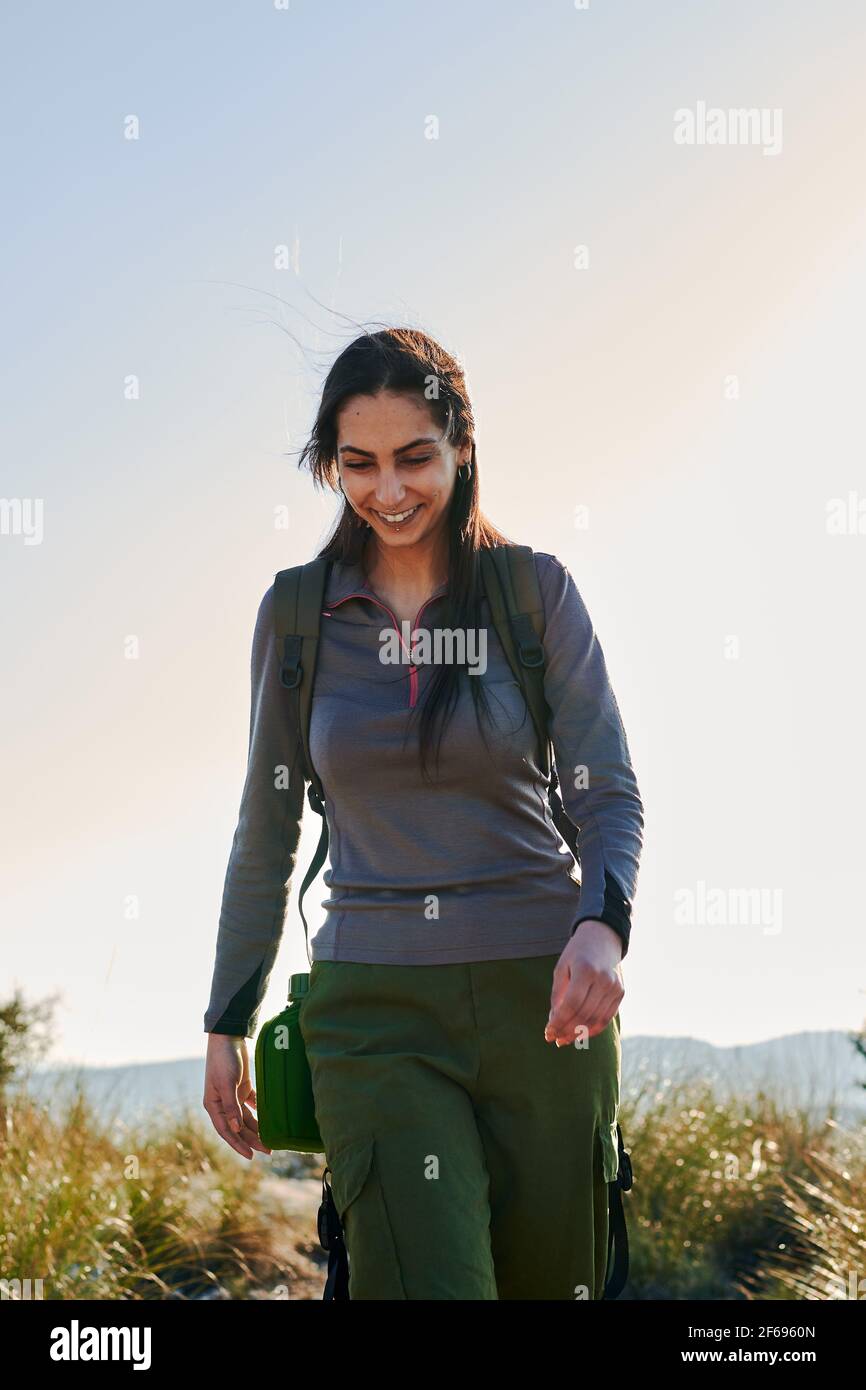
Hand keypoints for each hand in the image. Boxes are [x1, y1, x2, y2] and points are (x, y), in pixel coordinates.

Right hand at [203, 1033, 270, 1157]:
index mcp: (213, 1106)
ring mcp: (233, 1096)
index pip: (226, 1131)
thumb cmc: (224, 1060)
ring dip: (257, 1128)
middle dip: (251, 1139)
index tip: (251, 1156)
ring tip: (271, 1139)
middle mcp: (222, 1104)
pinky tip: (270, 1119)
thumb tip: (236, 1128)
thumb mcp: (227, 1083)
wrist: (229, 1037)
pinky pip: (252, 1104)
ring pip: (246, 1118)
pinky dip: (260, 1112)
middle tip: (268, 1150)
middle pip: (238, 1127)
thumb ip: (232, 1106)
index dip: (238, 1144)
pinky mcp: (242, 1087)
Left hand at [544, 920, 623, 1045]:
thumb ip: (558, 994)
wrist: (603, 937)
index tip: (548, 1032)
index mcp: (586, 970)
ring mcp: (615, 987)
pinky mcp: (621, 993)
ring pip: (596, 1019)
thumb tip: (554, 1021)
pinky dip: (593, 1029)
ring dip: (579, 1033)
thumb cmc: (577, 953)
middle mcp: (604, 979)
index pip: (571, 1004)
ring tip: (565, 1040)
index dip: (559, 1021)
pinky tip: (580, 1034)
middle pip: (584, 1013)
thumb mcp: (562, 967)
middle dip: (567, 1030)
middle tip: (555, 1039)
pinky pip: (607, 1017)